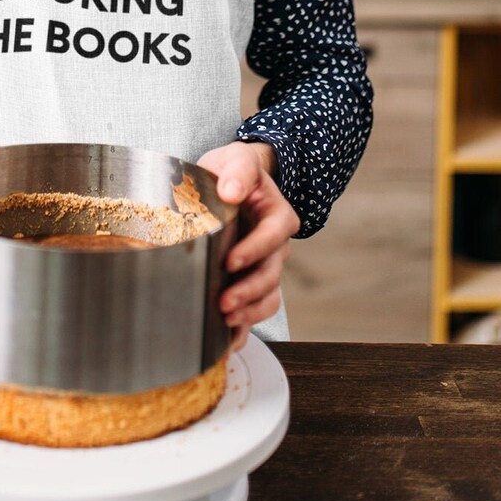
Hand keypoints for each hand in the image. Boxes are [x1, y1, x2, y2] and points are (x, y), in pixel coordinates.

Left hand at [196, 140, 299, 352]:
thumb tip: (233, 191)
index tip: (230, 261)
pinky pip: (256, 308)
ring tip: (226, 322)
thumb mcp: (237, 160)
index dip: (255, 250)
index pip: (273, 235)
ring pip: (268, 296)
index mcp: (277, 215)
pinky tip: (228, 340)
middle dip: (249, 291)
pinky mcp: (251, 281)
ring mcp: (265, 265)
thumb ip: (238, 170)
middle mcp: (276, 245)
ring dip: (250, 312)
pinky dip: (245, 326)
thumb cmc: (233, 171)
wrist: (230, 183)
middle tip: (223, 303)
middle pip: (271, 273)